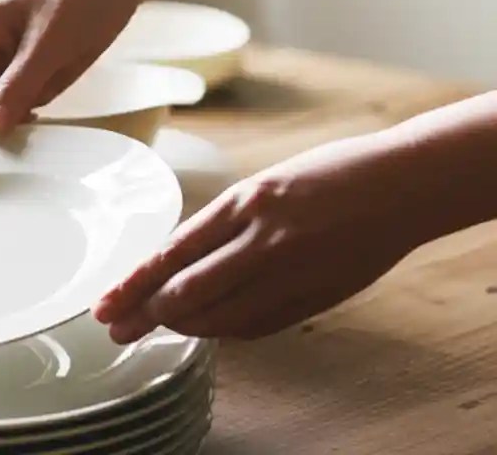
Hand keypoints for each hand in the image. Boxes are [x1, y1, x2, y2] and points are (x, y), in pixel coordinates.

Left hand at [93, 134, 425, 342]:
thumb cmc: (329, 175)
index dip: (133, 286)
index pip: (172, 254)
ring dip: (182, 327)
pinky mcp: (313, 298)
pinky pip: (256, 325)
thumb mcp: (263, 187)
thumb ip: (225, 227)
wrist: (401, 185)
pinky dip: (224, 330)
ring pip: (219, 318)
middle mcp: (262, 240)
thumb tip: (179, 265)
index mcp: (244, 203)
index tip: (104, 306)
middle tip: (118, 329)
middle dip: (145, 315)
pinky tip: (207, 329)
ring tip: (156, 328)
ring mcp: (290, 273)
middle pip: (187, 293)